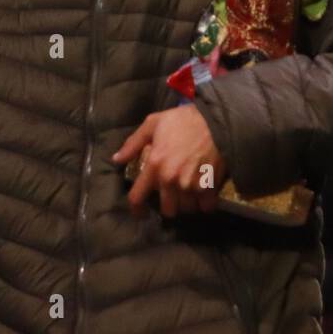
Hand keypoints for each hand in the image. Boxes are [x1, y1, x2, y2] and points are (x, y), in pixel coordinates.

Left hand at [112, 104, 224, 218]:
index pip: (137, 197)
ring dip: (186, 205)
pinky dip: (204, 204)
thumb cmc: (183, 120)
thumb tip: (116, 159)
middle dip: (168, 206)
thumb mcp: (153, 124)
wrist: (216, 120)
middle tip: (172, 197)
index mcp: (154, 165)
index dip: (137, 210)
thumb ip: (133, 144)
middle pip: (167, 210)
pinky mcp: (209, 186)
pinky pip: (205, 207)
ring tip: (188, 196)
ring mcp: (190, 185)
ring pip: (186, 209)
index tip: (141, 213)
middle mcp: (170, 179)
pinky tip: (204, 196)